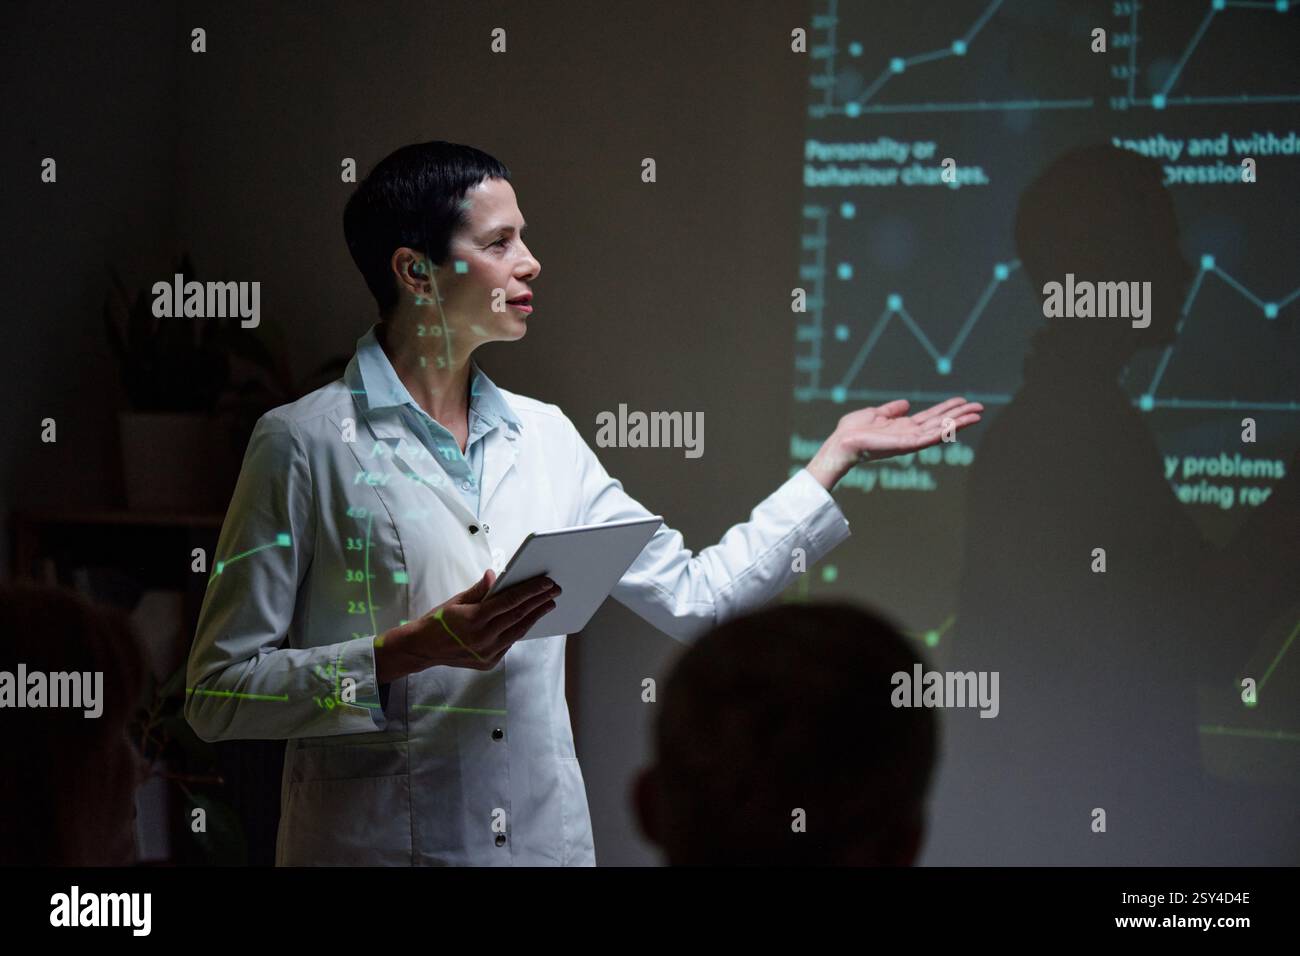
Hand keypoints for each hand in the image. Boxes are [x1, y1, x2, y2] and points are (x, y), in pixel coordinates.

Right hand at [376, 570, 559, 678]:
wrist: (424, 649)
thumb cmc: (439, 621)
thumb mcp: (456, 601)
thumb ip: (479, 590)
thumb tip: (495, 575)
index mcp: (474, 619)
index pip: (509, 601)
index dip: (530, 590)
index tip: (546, 582)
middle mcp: (483, 638)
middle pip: (518, 616)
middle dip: (539, 601)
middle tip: (554, 590)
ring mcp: (487, 653)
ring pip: (518, 631)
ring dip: (535, 616)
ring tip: (549, 604)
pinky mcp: (489, 662)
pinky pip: (510, 643)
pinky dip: (521, 629)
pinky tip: (530, 619)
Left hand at [805, 397, 983, 490]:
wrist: (840, 443)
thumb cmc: (852, 431)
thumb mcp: (874, 414)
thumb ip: (891, 410)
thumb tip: (905, 404)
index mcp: (903, 427)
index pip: (931, 417)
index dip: (947, 409)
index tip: (964, 401)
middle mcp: (910, 435)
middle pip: (940, 423)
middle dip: (960, 415)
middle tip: (980, 407)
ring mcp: (909, 441)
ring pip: (940, 430)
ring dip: (959, 423)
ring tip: (977, 414)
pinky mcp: (905, 445)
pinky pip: (929, 437)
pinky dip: (944, 431)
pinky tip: (957, 424)